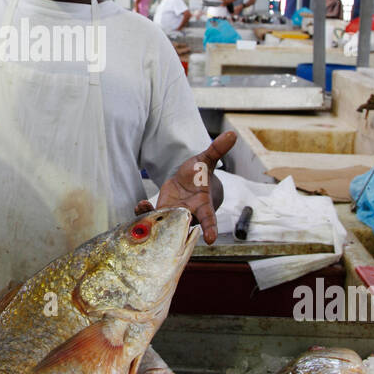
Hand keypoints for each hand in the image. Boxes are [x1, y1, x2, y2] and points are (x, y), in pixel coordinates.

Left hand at [133, 130, 236, 244]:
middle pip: (184, 227)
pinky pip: (153, 218)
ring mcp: (175, 217)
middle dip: (176, 229)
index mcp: (204, 206)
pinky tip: (141, 205)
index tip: (211, 240)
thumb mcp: (206, 161)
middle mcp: (190, 215)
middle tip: (167, 226)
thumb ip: (217, 150)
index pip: (210, 219)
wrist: (189, 183)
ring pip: (165, 224)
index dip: (211, 229)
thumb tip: (232, 134)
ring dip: (154, 220)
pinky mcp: (162, 214)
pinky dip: (145, 212)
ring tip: (144, 207)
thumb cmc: (201, 175)